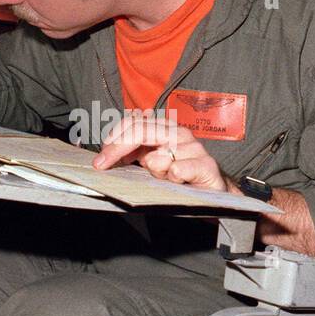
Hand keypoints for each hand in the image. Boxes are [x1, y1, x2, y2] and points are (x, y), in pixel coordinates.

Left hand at [92, 114, 229, 191]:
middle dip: (117, 148)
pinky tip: (177, 181)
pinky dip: (173, 176)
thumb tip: (107, 152)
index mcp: (164, 130)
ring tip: (162, 179)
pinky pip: (179, 169)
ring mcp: (194, 148)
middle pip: (141, 131)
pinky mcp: (207, 166)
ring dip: (153, 169)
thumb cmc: (181, 177)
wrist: (213, 193)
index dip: (114, 138)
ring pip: (159, 156)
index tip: (101, 158)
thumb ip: (133, 154)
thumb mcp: (152, 163)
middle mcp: (178, 134)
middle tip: (102, 165)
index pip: (134, 123)